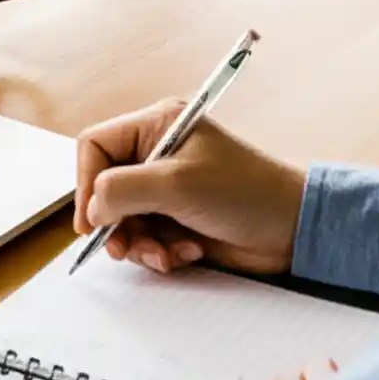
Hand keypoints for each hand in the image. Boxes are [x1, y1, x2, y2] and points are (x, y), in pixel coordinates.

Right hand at [74, 99, 305, 274]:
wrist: (294, 230)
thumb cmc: (246, 193)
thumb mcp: (177, 185)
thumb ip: (122, 190)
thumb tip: (91, 208)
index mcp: (156, 125)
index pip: (94, 146)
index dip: (85, 182)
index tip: (92, 219)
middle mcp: (156, 153)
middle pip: (103, 188)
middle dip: (115, 222)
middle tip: (125, 246)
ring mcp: (165, 188)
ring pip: (121, 219)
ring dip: (138, 243)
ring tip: (164, 254)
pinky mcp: (175, 217)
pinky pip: (144, 237)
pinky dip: (158, 251)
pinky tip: (186, 253)